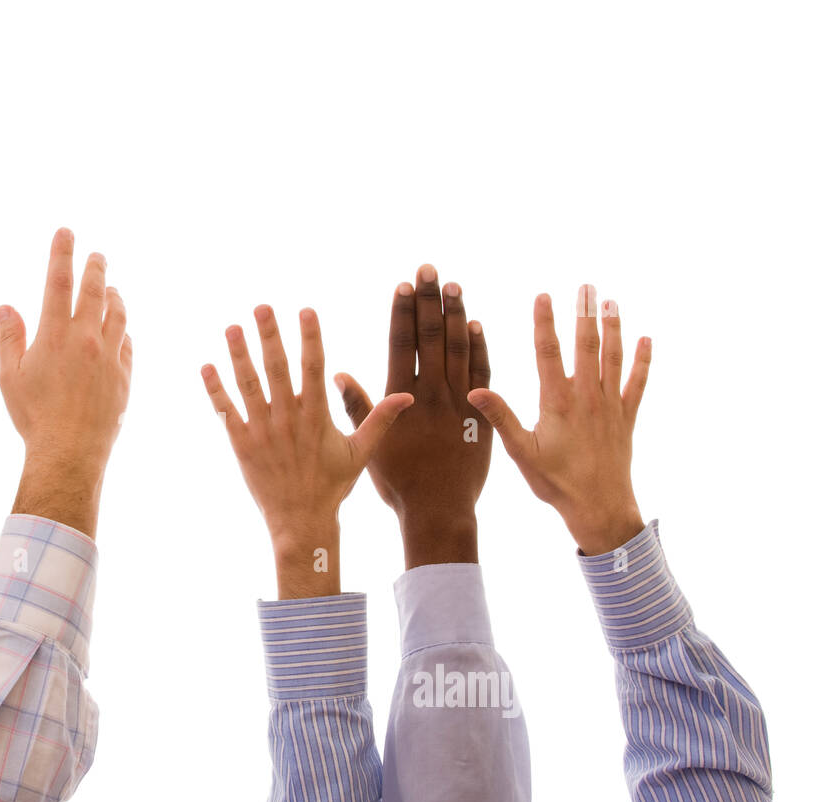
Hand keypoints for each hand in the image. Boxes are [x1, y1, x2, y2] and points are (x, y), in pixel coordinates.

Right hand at [0, 228, 131, 538]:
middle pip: (95, 291)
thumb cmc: (33, 417)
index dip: (62, 253)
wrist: (70, 451)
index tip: (67, 232)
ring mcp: (110, 357)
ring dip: (115, 297)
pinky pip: (128, 345)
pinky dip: (124, 332)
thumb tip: (6, 306)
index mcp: (54, 335)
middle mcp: (86, 339)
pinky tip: (121, 330)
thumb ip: (9, 337)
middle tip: (97, 255)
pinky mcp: (125, 378)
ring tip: (112, 288)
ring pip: (118, 315)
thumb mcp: (9, 376)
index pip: (58, 282)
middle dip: (95, 268)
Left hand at [202, 306, 412, 598]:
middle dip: (269, 336)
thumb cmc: (333, 486)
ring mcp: (262, 432)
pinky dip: (215, 390)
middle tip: (261, 306)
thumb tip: (408, 394)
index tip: (306, 310)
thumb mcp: (361, 452)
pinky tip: (207, 366)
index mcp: (317, 417)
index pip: (313, 369)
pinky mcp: (241, 445)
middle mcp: (288, 420)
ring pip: (248, 386)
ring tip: (232, 327)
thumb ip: (379, 419)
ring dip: (238, 356)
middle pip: (276, 370)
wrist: (301, 521)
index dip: (309, 338)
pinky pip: (226, 412)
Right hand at [337, 266, 492, 568]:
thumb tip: (339, 375)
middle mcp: (433, 394)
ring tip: (454, 285)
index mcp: (404, 399)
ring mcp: (461, 402)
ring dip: (457, 314)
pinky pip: (483, 373)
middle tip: (430, 268)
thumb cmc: (399, 484)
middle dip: (430, 300)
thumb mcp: (369, 448)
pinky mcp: (482, 415)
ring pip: (460, 348)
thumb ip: (358, 408)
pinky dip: (481, 347)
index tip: (404, 284)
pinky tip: (477, 324)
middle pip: (432, 337)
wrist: (440, 510)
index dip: (403, 312)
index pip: (403, 344)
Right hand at [467, 285, 650, 555]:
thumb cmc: (556, 483)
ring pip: (613, 358)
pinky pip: (637, 384)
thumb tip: (475, 390)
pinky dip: (642, 362)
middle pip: (585, 347)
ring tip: (611, 301)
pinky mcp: (626, 418)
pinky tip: (646, 340)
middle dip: (584, 314)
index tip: (544, 295)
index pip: (548, 353)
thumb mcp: (521, 452)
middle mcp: (586, 398)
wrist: (599, 507)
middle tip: (586, 286)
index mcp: (557, 403)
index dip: (545, 322)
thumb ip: (500, 418)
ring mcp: (609, 406)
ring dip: (613, 328)